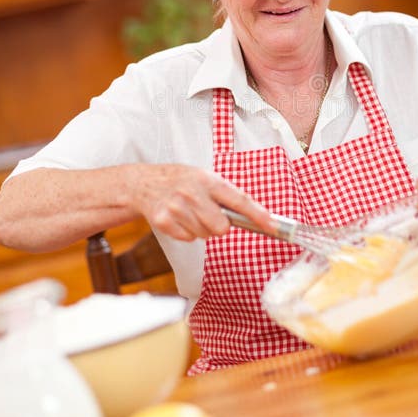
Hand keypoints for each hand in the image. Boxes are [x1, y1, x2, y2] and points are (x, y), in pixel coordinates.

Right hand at [128, 163, 274, 241]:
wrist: (144, 183)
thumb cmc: (180, 181)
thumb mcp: (204, 178)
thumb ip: (225, 194)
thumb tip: (255, 215)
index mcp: (208, 179)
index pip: (239, 200)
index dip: (259, 215)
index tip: (274, 226)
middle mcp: (193, 192)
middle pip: (221, 227)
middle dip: (219, 225)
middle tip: (207, 214)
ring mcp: (177, 207)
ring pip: (205, 234)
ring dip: (201, 228)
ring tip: (189, 212)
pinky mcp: (164, 221)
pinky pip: (188, 239)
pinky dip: (186, 232)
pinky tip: (178, 218)